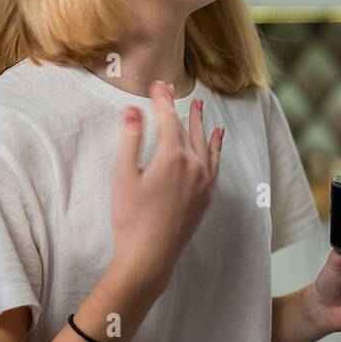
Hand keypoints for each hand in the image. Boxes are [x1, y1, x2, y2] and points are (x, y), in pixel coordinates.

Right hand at [109, 80, 223, 296]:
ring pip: (204, 143)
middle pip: (185, 128)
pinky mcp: (207, 194)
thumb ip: (130, 140)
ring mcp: (204, 180)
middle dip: (177, 108)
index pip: (167, 119)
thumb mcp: (123, 177)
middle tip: (171, 89)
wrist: (150, 256)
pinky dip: (216, 146)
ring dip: (201, 123)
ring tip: (200, 106)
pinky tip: (217, 137)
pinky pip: (215, 162)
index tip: (157, 85)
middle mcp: (193, 165)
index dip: (161, 100)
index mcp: (171, 157)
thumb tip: (132, 110)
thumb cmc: (131, 219)